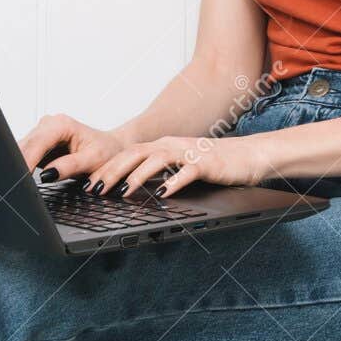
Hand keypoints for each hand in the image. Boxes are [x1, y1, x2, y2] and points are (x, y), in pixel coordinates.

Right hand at [16, 114, 127, 182]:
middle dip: (20, 165)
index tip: (21, 179)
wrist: (112, 147)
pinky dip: (24, 166)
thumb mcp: (92, 160)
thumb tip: (48, 174)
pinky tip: (26, 178)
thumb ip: (69, 166)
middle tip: (18, 187)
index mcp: (61, 125)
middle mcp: (49, 124)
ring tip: (21, 184)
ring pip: (22, 149)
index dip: (26, 161)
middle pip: (25, 145)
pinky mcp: (39, 144)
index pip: (37, 143)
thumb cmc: (106, 151)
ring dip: (20, 166)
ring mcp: (42, 133)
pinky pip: (26, 154)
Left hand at [88, 134, 278, 197]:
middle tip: (96, 189)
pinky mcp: (206, 164)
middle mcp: (172, 145)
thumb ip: (159, 172)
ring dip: (137, 176)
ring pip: (156, 160)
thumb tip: (134, 186)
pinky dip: (172, 182)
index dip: (108, 168)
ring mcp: (189, 153)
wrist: (249, 155)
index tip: (91, 184)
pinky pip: (186, 172)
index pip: (128, 155)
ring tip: (123, 192)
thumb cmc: (214, 164)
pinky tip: (162, 194)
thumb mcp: (180, 166)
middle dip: (113, 171)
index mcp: (164, 146)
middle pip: (135, 155)